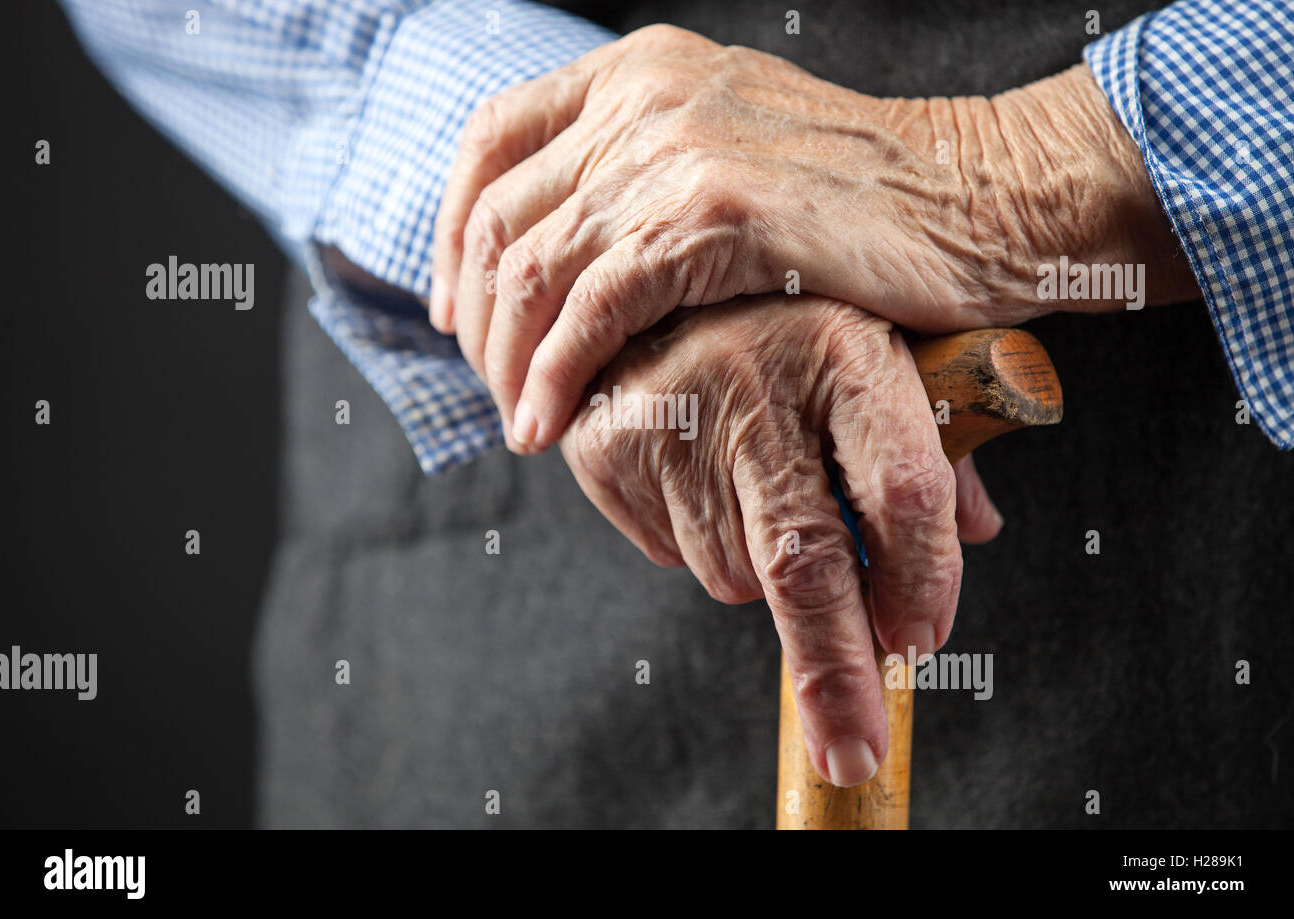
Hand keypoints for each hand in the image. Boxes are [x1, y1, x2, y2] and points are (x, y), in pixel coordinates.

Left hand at [428, 25, 1197, 451]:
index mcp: (640, 71)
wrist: (979, 198)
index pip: (491, 140)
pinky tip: (552, 425)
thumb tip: (565, 253)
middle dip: (478, 320)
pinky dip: (557, 375)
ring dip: (509, 362)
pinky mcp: (715, 215)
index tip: (454, 308)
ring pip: (532, 268)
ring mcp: (677, 149)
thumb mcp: (733, 153)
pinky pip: (593, 308)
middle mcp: (644, 96)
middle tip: (494, 387)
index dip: (450, 232)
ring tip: (522, 423)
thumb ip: (645, 178)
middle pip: (498, 215)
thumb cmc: (862, 201)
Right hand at [556, 293, 999, 785]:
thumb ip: (933, 442)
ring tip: (758, 480)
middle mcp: (752, 373)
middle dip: (835, 672)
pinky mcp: (607, 448)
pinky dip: (701, 542)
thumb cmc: (789, 316)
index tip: (922, 641)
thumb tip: (979, 531)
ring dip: (763, 566)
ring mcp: (669, 413)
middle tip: (853, 749)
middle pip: (805, 561)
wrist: (646, 273)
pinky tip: (704, 474)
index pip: (900, 487)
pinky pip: (673, 557)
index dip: (920, 579)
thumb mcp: (878, 350)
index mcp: (844, 344)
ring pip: (735, 573)